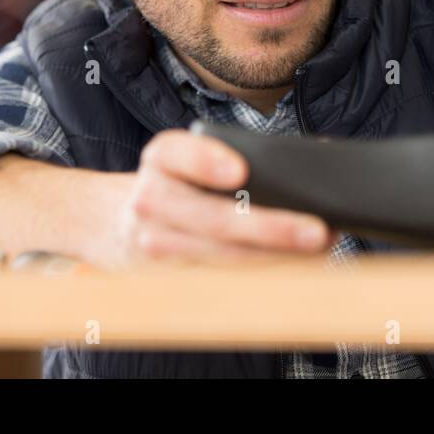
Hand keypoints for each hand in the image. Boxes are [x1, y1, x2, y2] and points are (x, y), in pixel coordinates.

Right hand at [96, 129, 336, 267]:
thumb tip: (314, 159)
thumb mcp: (186, 159)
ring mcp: (156, 245)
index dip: (206, 161)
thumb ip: (235, 157)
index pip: (177, 153)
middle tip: (317, 231)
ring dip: (276, 259)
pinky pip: (222, 279)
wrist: (112, 222)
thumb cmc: (174, 182)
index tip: (240, 171)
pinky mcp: (168, 278)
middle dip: (270, 228)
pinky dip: (264, 276)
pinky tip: (299, 271)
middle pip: (212, 219)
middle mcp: (151, 201)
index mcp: (161, 159)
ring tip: (320, 254)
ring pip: (222, 258)